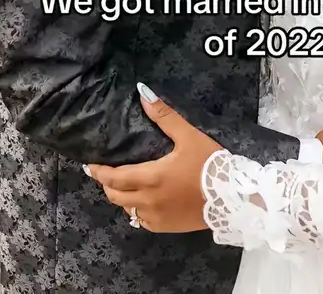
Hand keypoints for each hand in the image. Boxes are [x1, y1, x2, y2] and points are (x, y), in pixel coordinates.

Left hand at [86, 84, 222, 232]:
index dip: (100, 172)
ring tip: (124, 185)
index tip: (90, 165)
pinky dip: (137, 210)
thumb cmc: (209, 164)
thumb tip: (143, 94)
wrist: (232, 197)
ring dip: (122, 197)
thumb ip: (164, 116)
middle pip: (115, 196)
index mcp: (151, 177)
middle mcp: (148, 201)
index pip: (114, 178)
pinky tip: (144, 201)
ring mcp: (157, 217)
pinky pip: (143, 221)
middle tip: (104, 173)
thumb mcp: (188, 136)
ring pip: (128, 210)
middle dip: (107, 184)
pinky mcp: (167, 227)